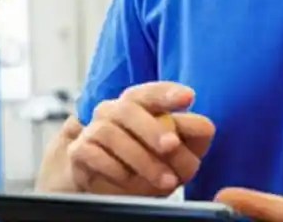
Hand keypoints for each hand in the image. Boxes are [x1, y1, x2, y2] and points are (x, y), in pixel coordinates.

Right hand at [66, 82, 215, 196]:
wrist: (109, 190)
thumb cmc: (147, 165)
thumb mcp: (175, 154)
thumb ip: (191, 138)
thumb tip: (204, 126)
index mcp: (137, 105)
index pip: (150, 92)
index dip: (167, 92)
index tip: (188, 97)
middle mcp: (112, 111)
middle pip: (128, 108)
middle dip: (152, 128)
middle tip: (172, 147)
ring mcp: (92, 130)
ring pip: (111, 133)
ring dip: (141, 158)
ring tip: (165, 181)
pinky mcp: (78, 152)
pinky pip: (93, 154)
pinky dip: (114, 168)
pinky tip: (130, 180)